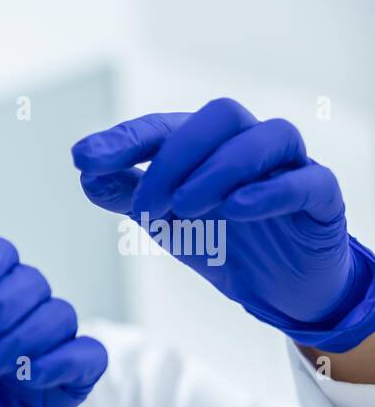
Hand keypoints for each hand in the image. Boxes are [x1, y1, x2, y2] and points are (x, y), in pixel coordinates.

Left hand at [73, 97, 374, 351]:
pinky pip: (306, 181)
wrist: (279, 289)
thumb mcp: (165, 219)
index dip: (125, 138)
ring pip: (267, 137)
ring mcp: (291, 168)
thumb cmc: (224, 241)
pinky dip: (269, 191)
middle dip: (174, 156)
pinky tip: (235, 210)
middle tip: (145, 207)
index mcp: (209, 147)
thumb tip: (85, 171)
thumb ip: (127, 192)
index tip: (83, 158)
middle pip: (220, 116)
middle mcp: (250, 146)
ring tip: (184, 207)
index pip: (166, 127)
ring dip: (218, 169)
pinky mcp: (322, 200)